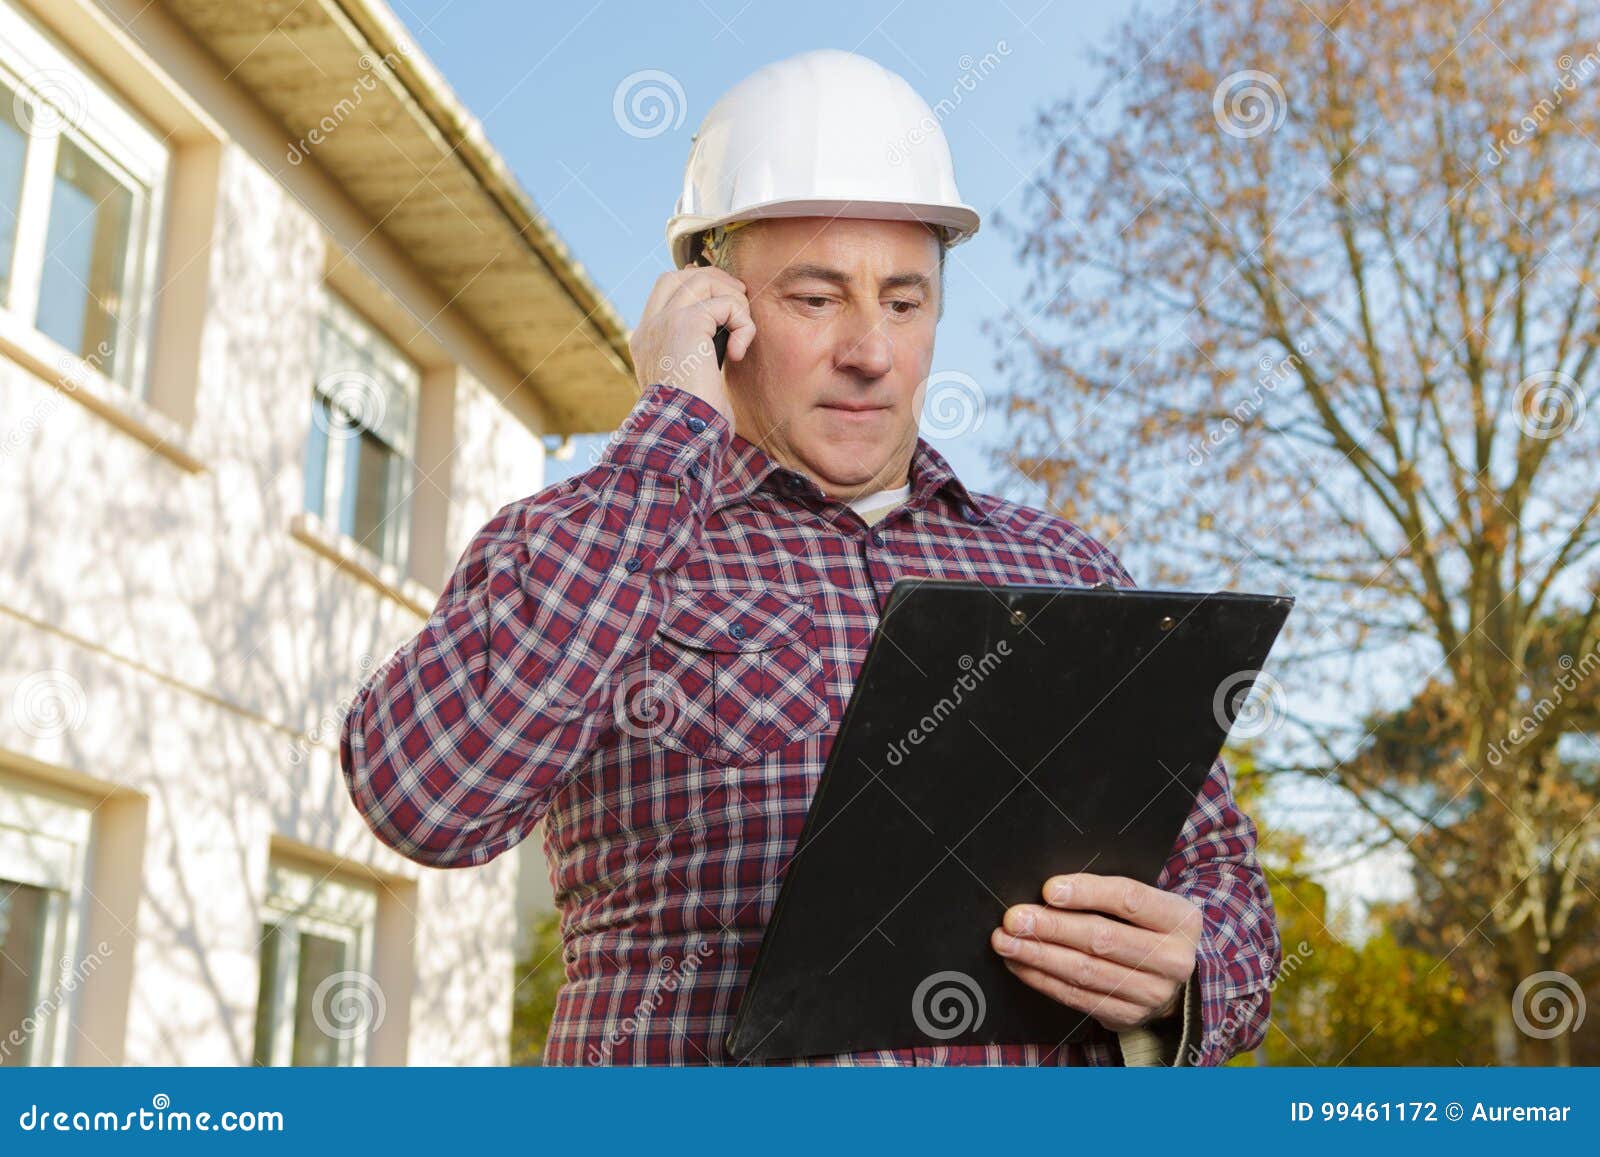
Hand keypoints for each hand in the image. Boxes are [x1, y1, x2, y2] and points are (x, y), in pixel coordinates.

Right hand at [629, 265, 754, 424]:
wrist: (679, 433)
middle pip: (679, 275)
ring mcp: (665, 321)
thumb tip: (720, 338)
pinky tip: (738, 352)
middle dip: (714, 281)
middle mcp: (650, 326)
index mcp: (645, 340)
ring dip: (732, 301)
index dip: (695, 286)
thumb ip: (694, 355)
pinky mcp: (687, 322)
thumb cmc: (690, 421)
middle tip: (739, 301)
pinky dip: (742, 323)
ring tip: (741, 332)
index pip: (664, 291)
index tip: (722, 302)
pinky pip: (726, 303)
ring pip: (703, 281)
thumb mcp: (688, 383)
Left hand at [990, 872, 1201, 1031]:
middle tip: (1014, 919)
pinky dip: (1043, 979)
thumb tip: (1050, 889)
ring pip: (1086, 972)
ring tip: (1006, 941)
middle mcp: (1173, 959)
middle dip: (1052, 927)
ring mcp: (1153, 993)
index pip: (1130, 899)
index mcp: (1180, 919)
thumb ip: (1108, 895)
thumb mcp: (1147, 904)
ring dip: (1039, 955)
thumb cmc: (1147, 927)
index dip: (1088, 893)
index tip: (1049, 888)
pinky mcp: (1129, 1016)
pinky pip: (1077, 997)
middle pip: (1103, 939)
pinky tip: (1020, 963)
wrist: (1173, 978)